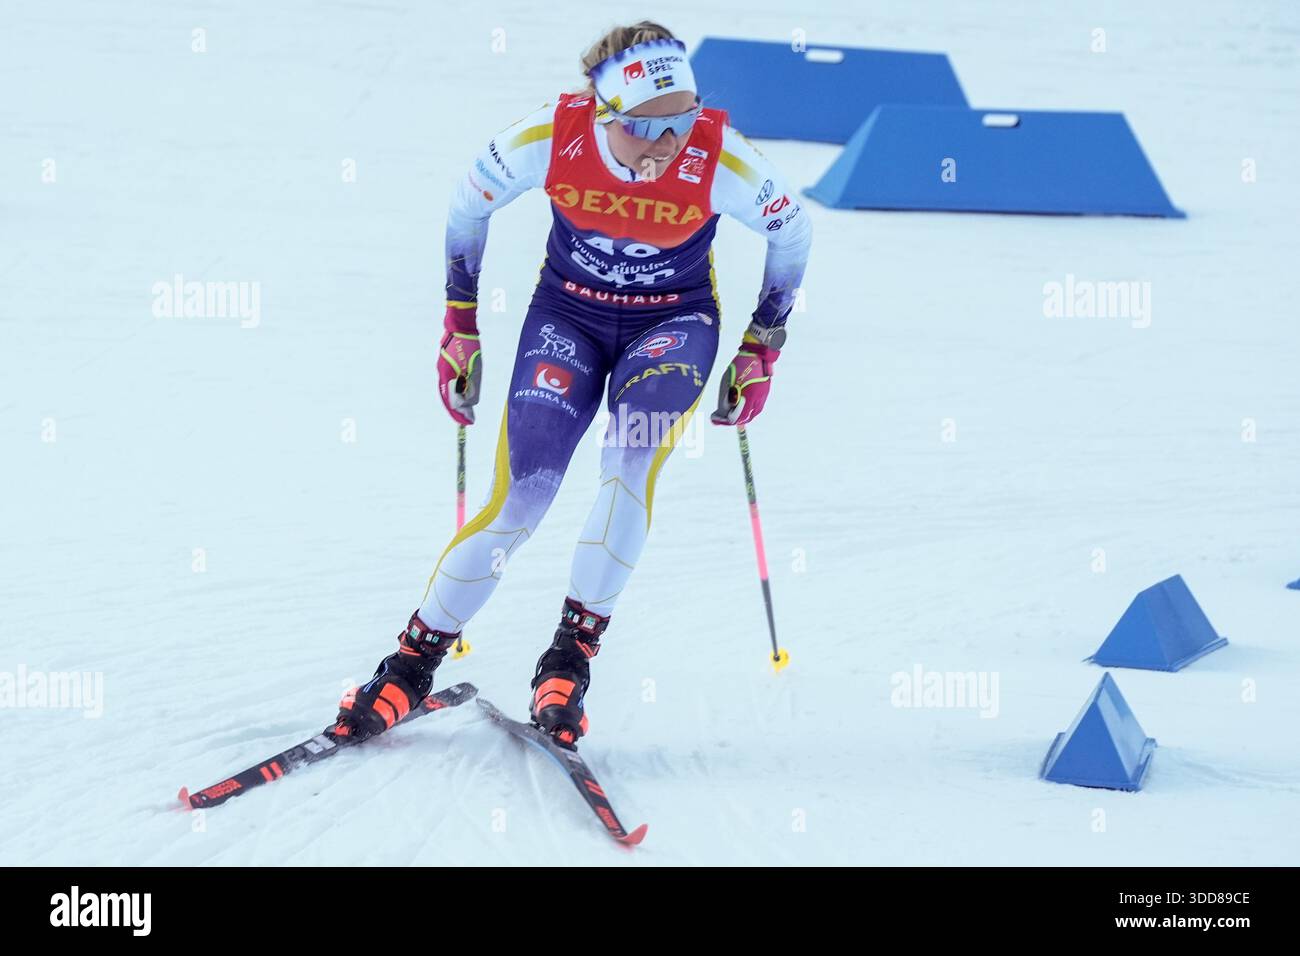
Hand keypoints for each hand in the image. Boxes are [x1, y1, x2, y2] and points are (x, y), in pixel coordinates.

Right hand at [438, 305, 481, 424]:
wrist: (460, 327)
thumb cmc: (469, 345)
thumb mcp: (476, 368)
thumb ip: (472, 385)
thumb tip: (470, 403)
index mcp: (449, 376)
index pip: (454, 401)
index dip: (462, 413)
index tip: (470, 421)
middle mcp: (444, 374)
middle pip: (448, 399)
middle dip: (458, 412)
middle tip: (468, 422)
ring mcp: (443, 370)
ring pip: (447, 393)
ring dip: (456, 404)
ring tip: (465, 414)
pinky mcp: (446, 366)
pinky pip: (448, 385)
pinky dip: (454, 394)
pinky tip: (462, 398)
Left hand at [711, 340, 778, 425]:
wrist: (756, 353)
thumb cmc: (739, 365)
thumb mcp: (728, 382)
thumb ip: (727, 398)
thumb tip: (722, 413)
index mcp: (748, 396)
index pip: (738, 417)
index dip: (726, 421)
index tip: (716, 420)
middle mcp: (758, 398)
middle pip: (746, 417)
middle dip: (734, 419)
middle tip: (722, 418)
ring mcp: (764, 395)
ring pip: (753, 413)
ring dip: (743, 416)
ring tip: (731, 413)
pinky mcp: (765, 391)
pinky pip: (757, 406)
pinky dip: (749, 410)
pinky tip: (741, 407)